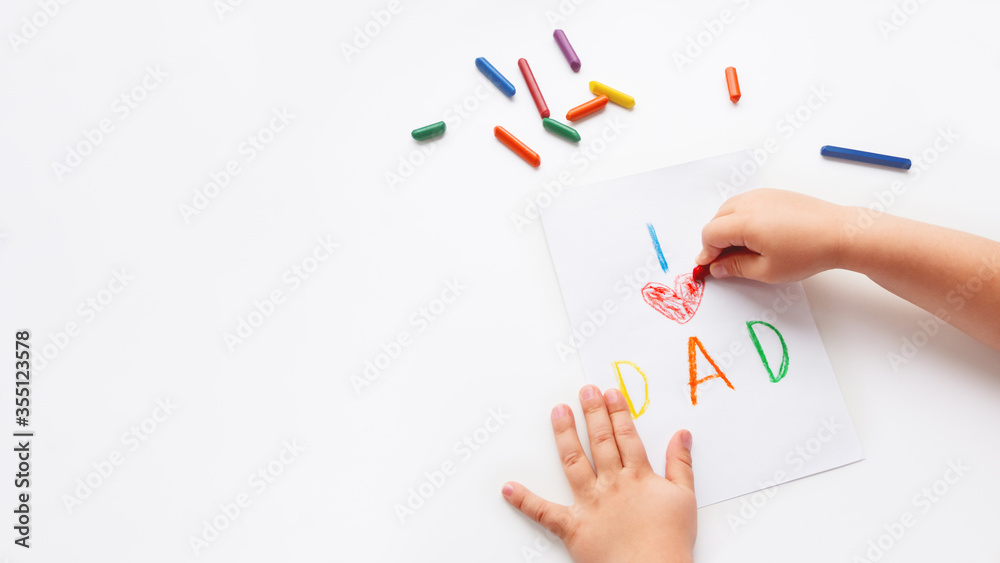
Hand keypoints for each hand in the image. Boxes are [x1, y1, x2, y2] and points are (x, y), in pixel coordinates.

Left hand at [503, 386, 695, 562]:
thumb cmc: (669, 540)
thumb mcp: (685, 498)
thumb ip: (681, 464)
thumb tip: (681, 434)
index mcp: (638, 476)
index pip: (626, 436)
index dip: (618, 412)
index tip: (610, 392)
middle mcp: (611, 484)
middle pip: (600, 441)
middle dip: (592, 412)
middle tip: (585, 390)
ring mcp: (590, 503)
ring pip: (573, 461)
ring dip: (564, 434)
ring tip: (558, 412)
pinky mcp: (573, 527)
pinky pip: (544, 512)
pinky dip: (525, 500)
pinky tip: (508, 487)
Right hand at [696, 188, 848, 282]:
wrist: (839, 232)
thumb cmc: (807, 253)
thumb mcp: (767, 270)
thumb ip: (736, 268)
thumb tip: (717, 267)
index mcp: (744, 222)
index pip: (710, 233)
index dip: (707, 252)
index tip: (709, 266)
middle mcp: (750, 203)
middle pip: (717, 219)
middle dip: (715, 239)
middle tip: (724, 260)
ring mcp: (762, 195)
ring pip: (730, 209)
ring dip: (727, 227)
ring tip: (740, 248)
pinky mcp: (774, 193)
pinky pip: (746, 203)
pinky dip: (741, 217)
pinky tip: (755, 234)